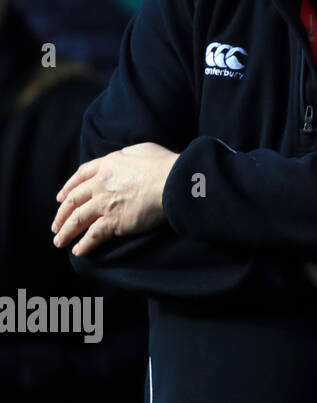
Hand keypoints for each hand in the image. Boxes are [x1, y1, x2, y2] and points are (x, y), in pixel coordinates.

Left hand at [52, 143, 178, 255]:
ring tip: (59, 241)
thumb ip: (126, 156)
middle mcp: (101, 184)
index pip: (81, 175)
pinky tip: (79, 251)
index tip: (61, 197)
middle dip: (62, 213)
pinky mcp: (114, 221)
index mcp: (107, 165)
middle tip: (56, 224)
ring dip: (66, 232)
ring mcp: (105, 203)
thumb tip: (125, 160)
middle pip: (73, 200)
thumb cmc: (164, 164)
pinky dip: (84, 245)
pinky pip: (93, 236)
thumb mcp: (141, 150)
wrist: (174, 181)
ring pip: (77, 219)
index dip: (68, 188)